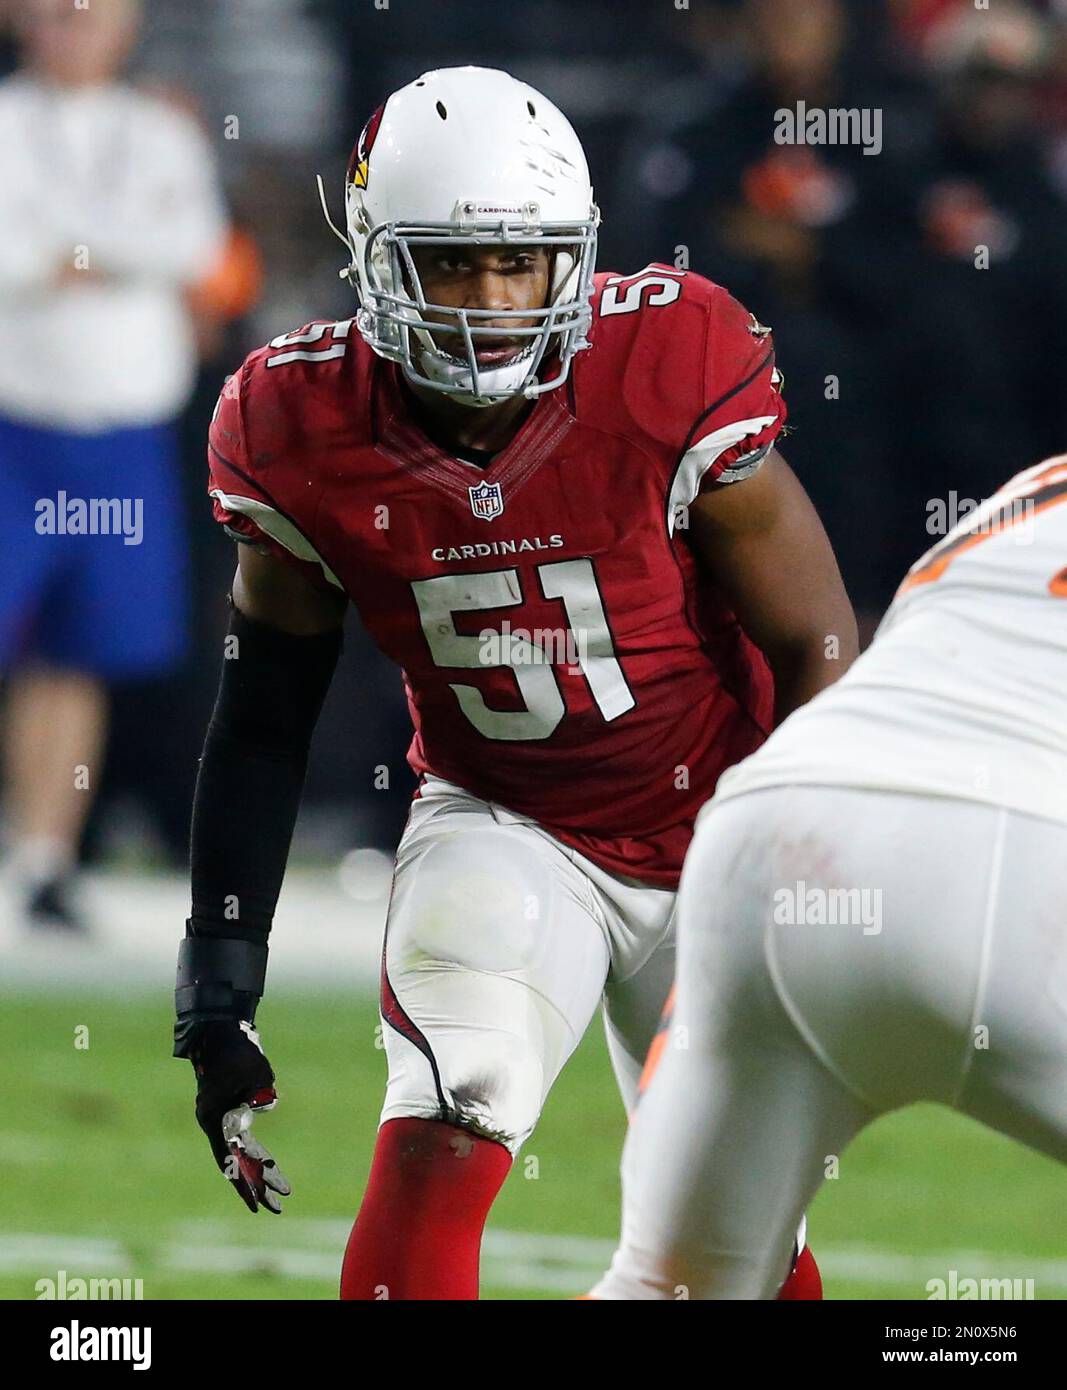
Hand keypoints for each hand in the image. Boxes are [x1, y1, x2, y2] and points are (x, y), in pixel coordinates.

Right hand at [188, 1019, 291, 1212]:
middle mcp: (215, 1124)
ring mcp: (221, 1120)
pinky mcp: (230, 1113)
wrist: (219, 1031)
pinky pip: (245, 1141)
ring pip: (243, 1154)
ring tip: (283, 1189)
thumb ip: (262, 1096)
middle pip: (238, 1163)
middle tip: (280, 1206)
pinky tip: (271, 1165)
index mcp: (214, 1120)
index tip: (257, 1206)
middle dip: (259, 1185)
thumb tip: (266, 1107)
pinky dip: (258, 1153)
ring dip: (261, 1171)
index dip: (244, 1185)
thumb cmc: (237, 1052)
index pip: (230, 1162)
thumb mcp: (256, 1074)